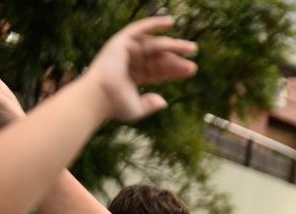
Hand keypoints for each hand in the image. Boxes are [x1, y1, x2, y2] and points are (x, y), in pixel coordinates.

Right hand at [81, 16, 196, 121]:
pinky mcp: (121, 42)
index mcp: (133, 77)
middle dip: (176, 56)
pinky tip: (171, 22)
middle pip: (159, 58)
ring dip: (173, 44)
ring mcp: (125, 52)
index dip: (175, 70)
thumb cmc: (115, 106)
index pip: (158, 71)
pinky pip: (140, 29)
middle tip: (194, 53)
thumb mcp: (138, 109)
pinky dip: (154, 24)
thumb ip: (150, 105)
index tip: (192, 69)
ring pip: (154, 45)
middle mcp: (130, 62)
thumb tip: (164, 102)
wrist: (101, 97)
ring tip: (191, 47)